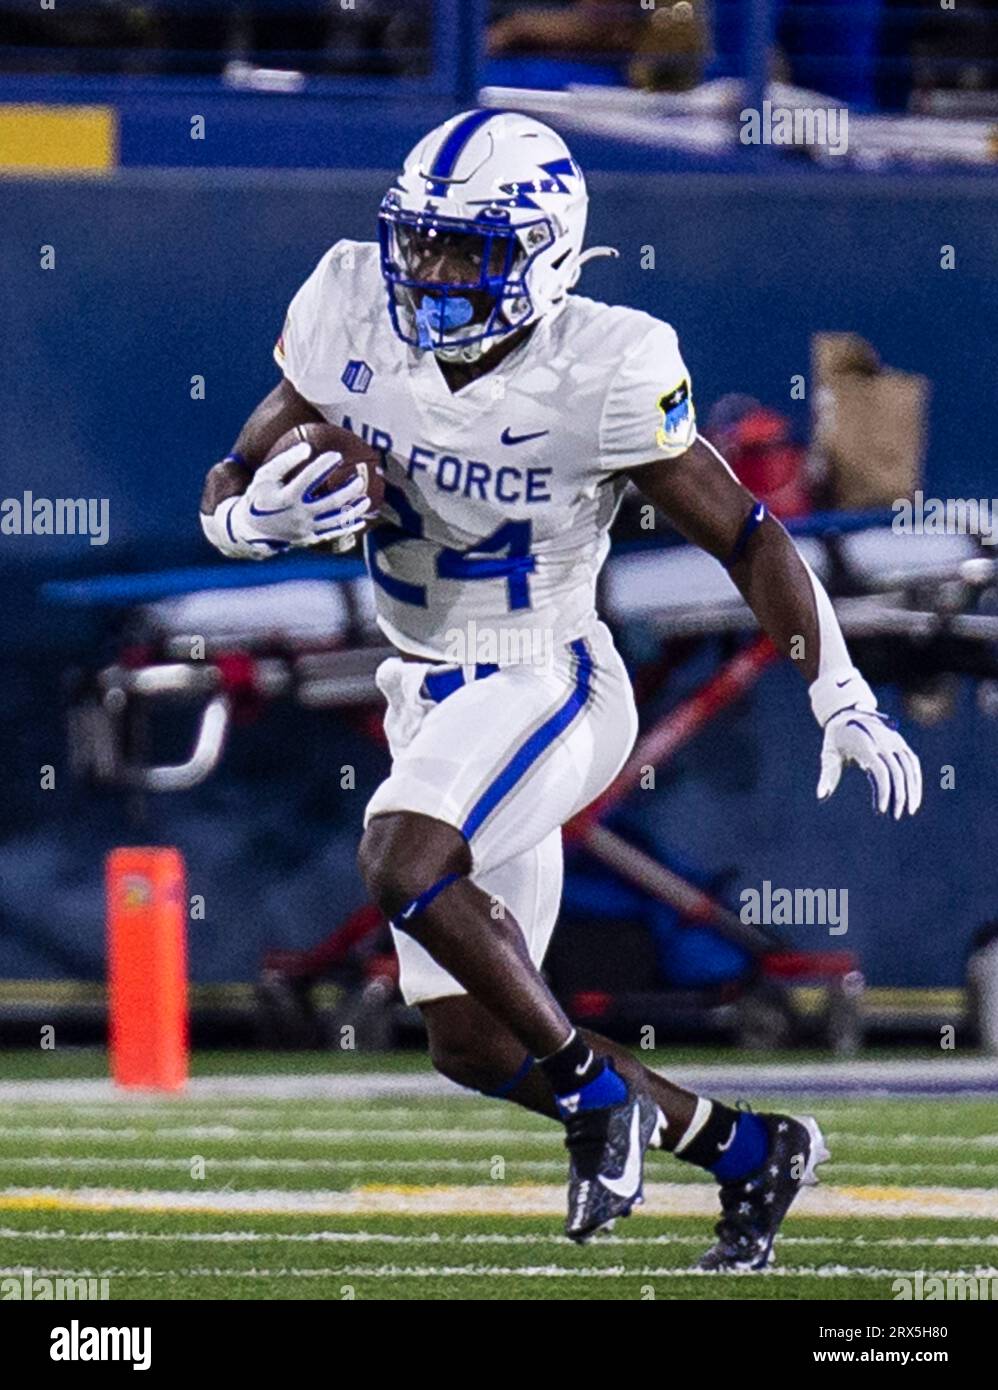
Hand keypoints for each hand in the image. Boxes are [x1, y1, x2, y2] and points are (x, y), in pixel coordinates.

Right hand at [233, 441, 371, 553]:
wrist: (251, 529)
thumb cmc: (260, 495)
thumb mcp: (265, 475)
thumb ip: (285, 461)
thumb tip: (307, 447)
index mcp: (286, 497)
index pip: (309, 478)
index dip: (323, 466)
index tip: (336, 455)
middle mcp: (298, 515)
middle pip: (330, 502)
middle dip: (348, 490)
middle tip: (360, 478)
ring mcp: (305, 529)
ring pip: (335, 520)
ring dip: (353, 510)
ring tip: (366, 499)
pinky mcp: (309, 539)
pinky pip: (333, 534)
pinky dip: (347, 528)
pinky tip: (361, 521)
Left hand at [817, 707, 922, 818]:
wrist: (848, 711)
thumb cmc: (836, 738)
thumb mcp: (829, 754)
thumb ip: (827, 775)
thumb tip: (821, 796)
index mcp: (865, 745)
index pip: (880, 771)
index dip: (884, 792)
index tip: (881, 811)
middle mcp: (883, 742)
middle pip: (897, 772)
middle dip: (899, 796)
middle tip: (895, 816)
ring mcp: (894, 741)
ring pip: (909, 767)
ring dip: (913, 789)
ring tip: (910, 810)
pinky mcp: (900, 742)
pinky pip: (912, 761)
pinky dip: (915, 778)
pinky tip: (913, 795)